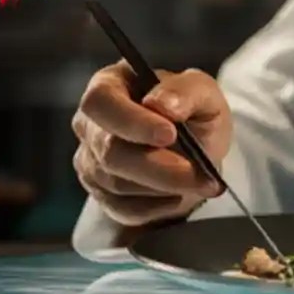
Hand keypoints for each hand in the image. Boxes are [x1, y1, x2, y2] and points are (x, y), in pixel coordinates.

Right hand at [72, 61, 232, 227]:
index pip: (102, 101)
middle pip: (109, 150)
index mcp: (110, 85)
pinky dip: (156, 206)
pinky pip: (122, 208)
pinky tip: (179, 195)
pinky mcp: (100, 193)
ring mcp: (91, 160)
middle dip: (157, 165)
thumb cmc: (194, 113)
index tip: (170, 134)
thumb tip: (163, 105)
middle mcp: (91, 123)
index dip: (132, 120)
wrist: (196, 151)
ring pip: (117, 183)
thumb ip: (186, 90)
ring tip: (199, 181)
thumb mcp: (202, 92)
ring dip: (164, 186)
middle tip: (196, 172)